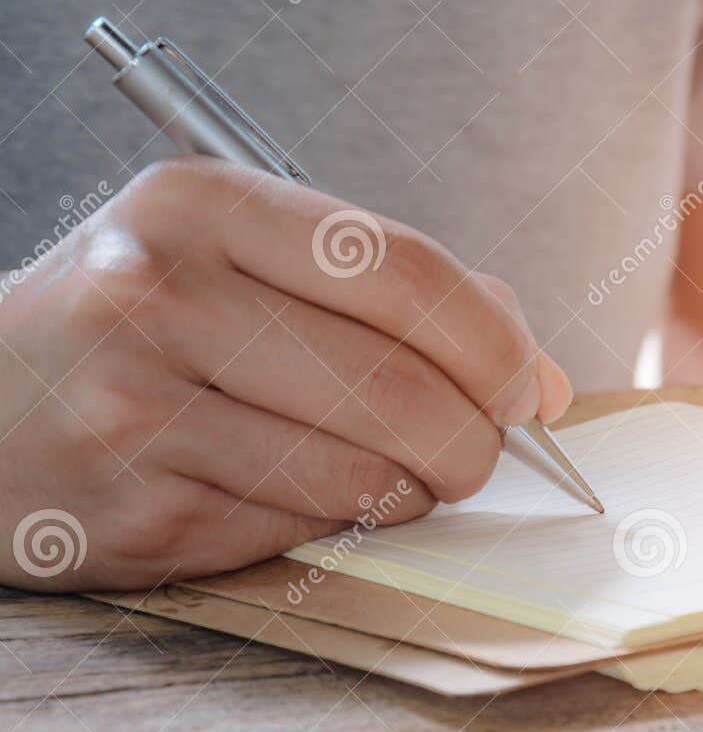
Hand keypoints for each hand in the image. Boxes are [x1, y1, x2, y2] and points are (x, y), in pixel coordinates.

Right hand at [0, 157, 571, 590]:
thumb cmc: (145, 329)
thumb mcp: (243, 260)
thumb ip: (396, 296)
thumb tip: (538, 378)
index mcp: (199, 204)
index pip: (403, 270)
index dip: (494, 341)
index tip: (527, 387)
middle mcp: (157, 292)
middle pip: (398, 384)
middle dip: (474, 436)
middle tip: (479, 451)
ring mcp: (136, 405)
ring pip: (363, 471)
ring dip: (414, 487)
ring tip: (397, 472)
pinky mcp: (134, 509)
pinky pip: (303, 528)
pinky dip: (341, 522)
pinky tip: (308, 493)